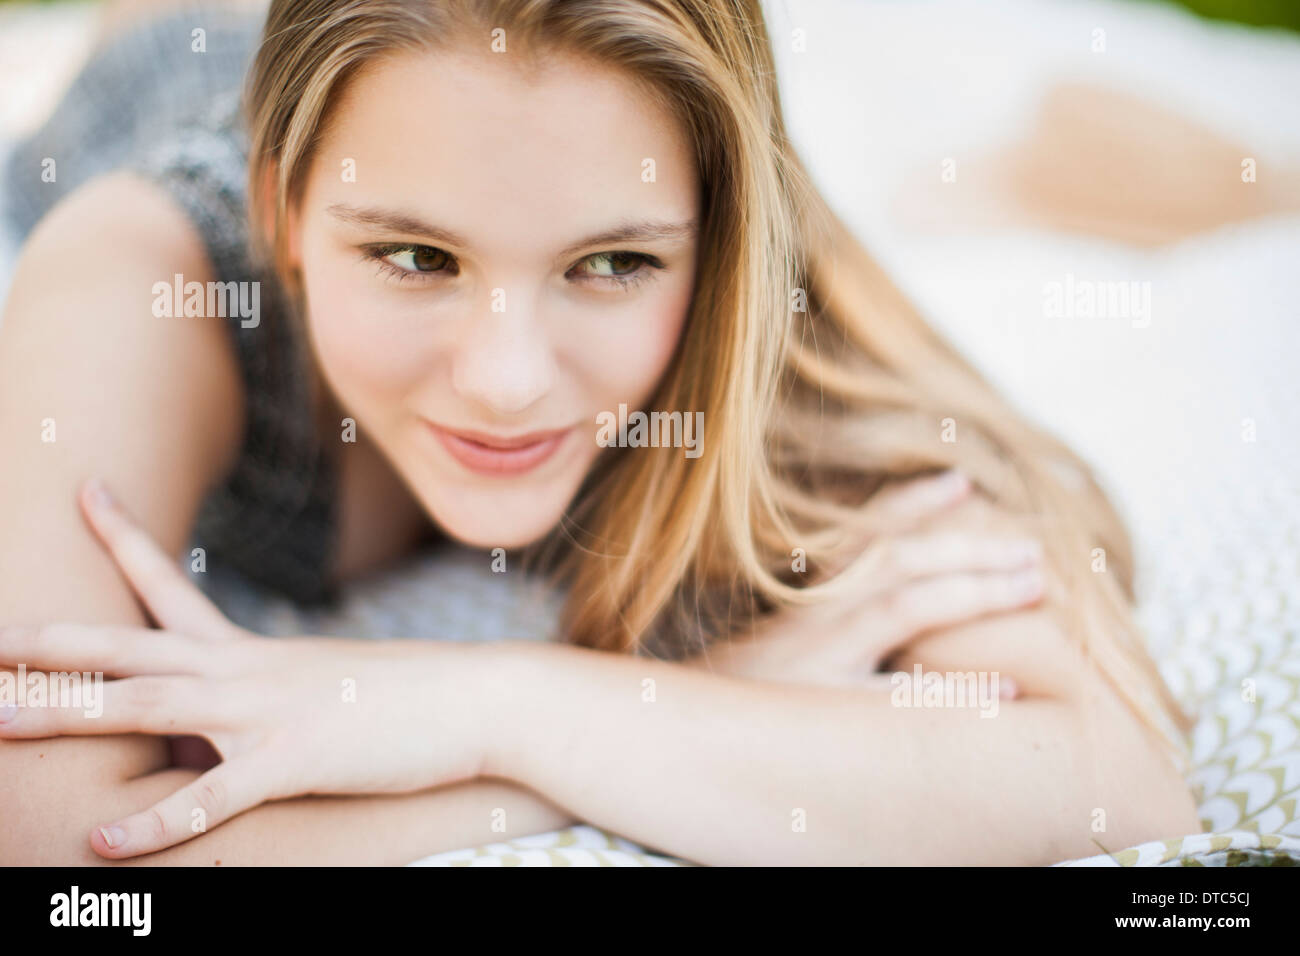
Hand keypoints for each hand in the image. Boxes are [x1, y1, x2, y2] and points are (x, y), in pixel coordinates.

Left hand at [0, 479, 493, 858]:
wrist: (478, 698)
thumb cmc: (410, 693)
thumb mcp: (325, 684)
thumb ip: (268, 697)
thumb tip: (230, 721)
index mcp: (250, 649)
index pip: (170, 583)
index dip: (121, 536)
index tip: (84, 488)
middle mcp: (245, 670)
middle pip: (130, 646)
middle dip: (49, 644)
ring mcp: (266, 713)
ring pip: (149, 705)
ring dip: (67, 714)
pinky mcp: (294, 761)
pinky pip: (212, 797)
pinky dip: (155, 821)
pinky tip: (103, 838)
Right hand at [689, 470, 1041, 690]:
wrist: (677, 735)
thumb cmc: (740, 693)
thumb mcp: (778, 640)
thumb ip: (822, 614)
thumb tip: (878, 604)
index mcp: (805, 597)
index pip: (862, 533)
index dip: (910, 501)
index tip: (960, 479)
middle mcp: (813, 615)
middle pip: (899, 559)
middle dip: (970, 546)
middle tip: (1033, 546)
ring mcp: (818, 658)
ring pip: (903, 608)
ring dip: (973, 590)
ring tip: (1032, 585)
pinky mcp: (822, 709)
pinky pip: (898, 699)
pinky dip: (953, 690)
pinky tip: (1003, 691)